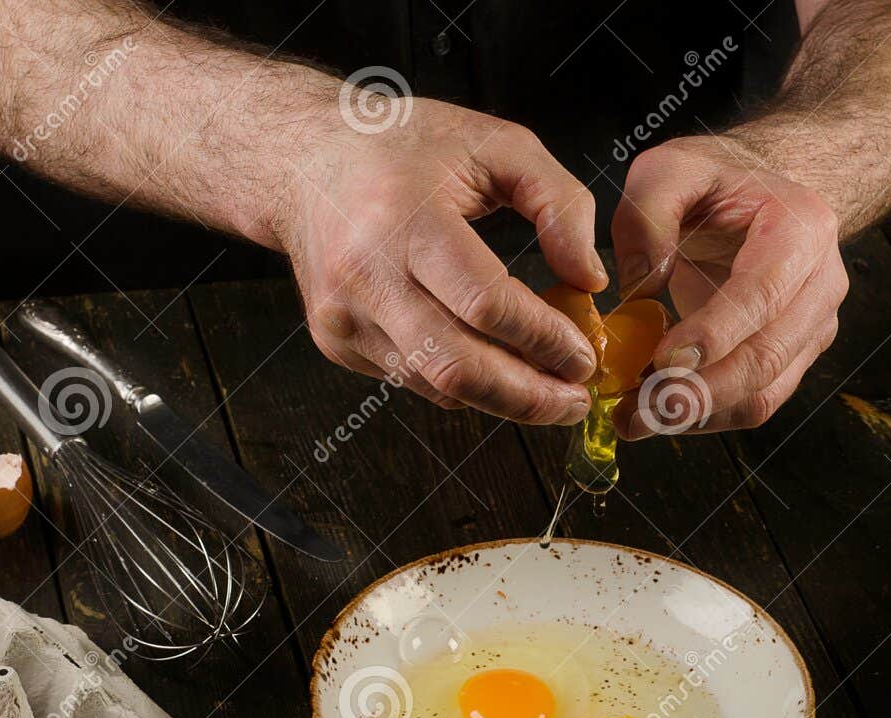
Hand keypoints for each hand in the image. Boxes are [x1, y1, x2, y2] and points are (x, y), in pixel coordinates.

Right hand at [278, 94, 606, 423]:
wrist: (301, 161)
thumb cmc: (401, 147)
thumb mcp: (496, 144)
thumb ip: (559, 201)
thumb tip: (589, 280)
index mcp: (403, 220)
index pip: (486, 304)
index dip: (543, 339)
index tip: (583, 355)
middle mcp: (365, 276)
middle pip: (458, 366)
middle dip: (528, 396)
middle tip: (574, 400)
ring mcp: (344, 317)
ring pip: (437, 385)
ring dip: (501, 399)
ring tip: (548, 391)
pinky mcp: (335, 342)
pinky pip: (414, 380)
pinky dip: (463, 382)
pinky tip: (494, 367)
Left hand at [610, 135, 847, 437]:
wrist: (759, 194)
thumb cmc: (716, 180)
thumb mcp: (671, 169)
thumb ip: (648, 214)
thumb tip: (640, 286)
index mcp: (801, 229)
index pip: (761, 294)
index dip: (714, 333)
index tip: (661, 361)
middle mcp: (820, 284)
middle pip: (767, 357)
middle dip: (699, 393)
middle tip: (638, 412)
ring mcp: (812, 327)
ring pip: (764, 393)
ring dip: (698, 416)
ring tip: (636, 420)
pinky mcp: (793, 359)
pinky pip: (753, 403)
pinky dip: (705, 417)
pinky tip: (659, 413)